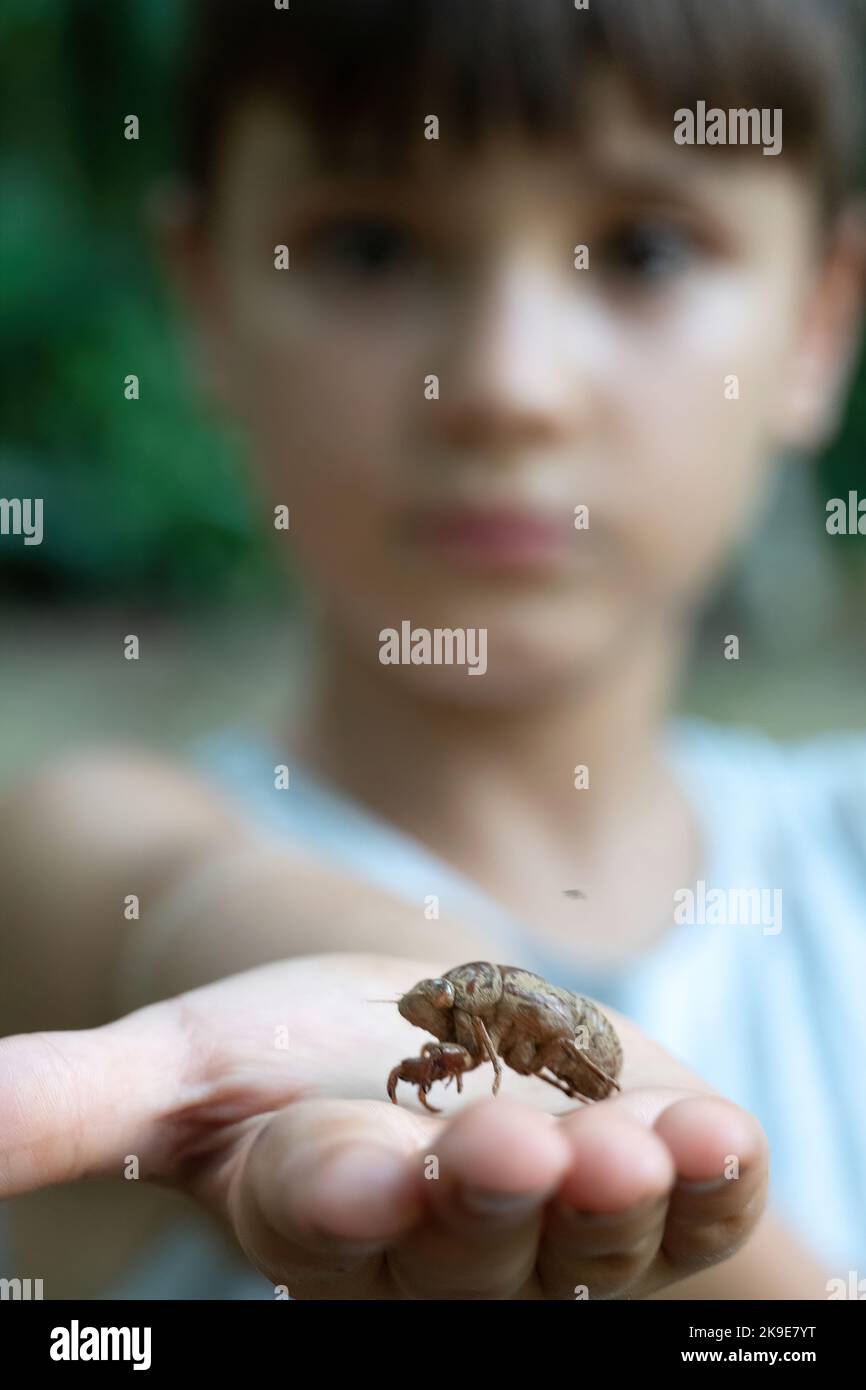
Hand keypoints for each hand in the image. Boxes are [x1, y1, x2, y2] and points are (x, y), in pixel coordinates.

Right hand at [0, 952, 767, 1299]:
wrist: (423, 1022)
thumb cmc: (290, 1053)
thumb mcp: (182, 1062)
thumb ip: (70, 1102)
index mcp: (321, 1211)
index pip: (327, 1219)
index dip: (347, 1195)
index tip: (366, 1166)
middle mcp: (444, 1242)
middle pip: (469, 1243)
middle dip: (492, 1199)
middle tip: (515, 1145)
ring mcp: (556, 1220)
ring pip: (587, 1242)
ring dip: (615, 1199)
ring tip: (634, 1143)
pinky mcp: (648, 1178)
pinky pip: (689, 1206)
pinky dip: (710, 1180)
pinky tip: (716, 1132)